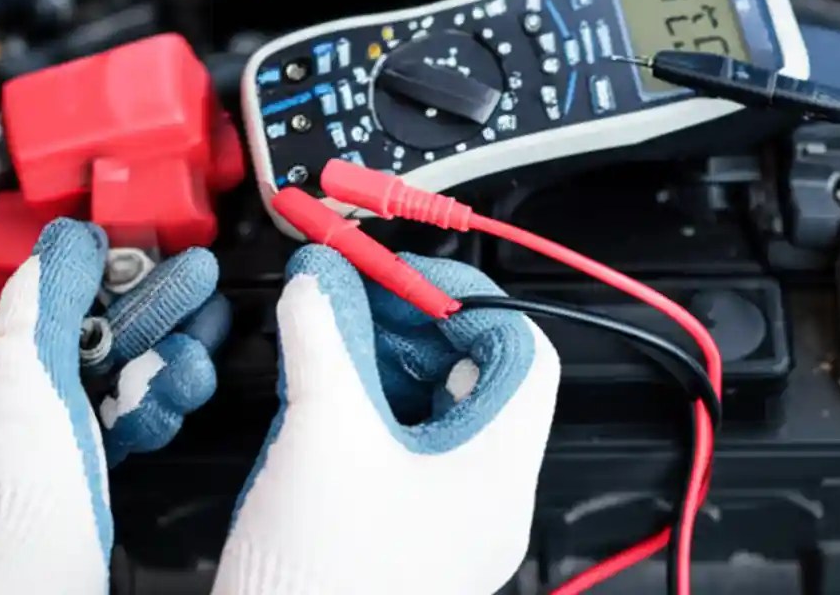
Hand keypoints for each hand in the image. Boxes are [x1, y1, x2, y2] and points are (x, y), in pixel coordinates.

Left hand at [0, 220, 222, 593]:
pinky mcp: (90, 481)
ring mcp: (56, 447)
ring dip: (169, 361)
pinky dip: (160, 409)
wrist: (29, 569)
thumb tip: (67, 236)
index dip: (107, 279)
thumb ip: (47, 296)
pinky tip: (184, 391)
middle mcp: (20, 409)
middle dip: (156, 314)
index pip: (55, 305)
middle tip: (199, 285)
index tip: (149, 258)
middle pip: (100, 344)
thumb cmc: (11, 477)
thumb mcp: (23, 363)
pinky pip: (131, 429)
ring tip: (202, 349)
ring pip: (124, 386)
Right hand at [214, 245, 560, 594]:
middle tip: (355, 299)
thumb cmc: (319, 588)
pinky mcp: (403, 533)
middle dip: (415, 326)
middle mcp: (486, 499)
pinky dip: (369, 405)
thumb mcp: (320, 433)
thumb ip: (323, 338)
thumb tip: (320, 280)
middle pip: (479, 376)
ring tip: (331, 341)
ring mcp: (446, 521)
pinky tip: (322, 392)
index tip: (401, 275)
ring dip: (388, 363)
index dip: (464, 298)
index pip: (520, 351)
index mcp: (497, 473)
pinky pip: (405, 447)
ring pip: (438, 410)